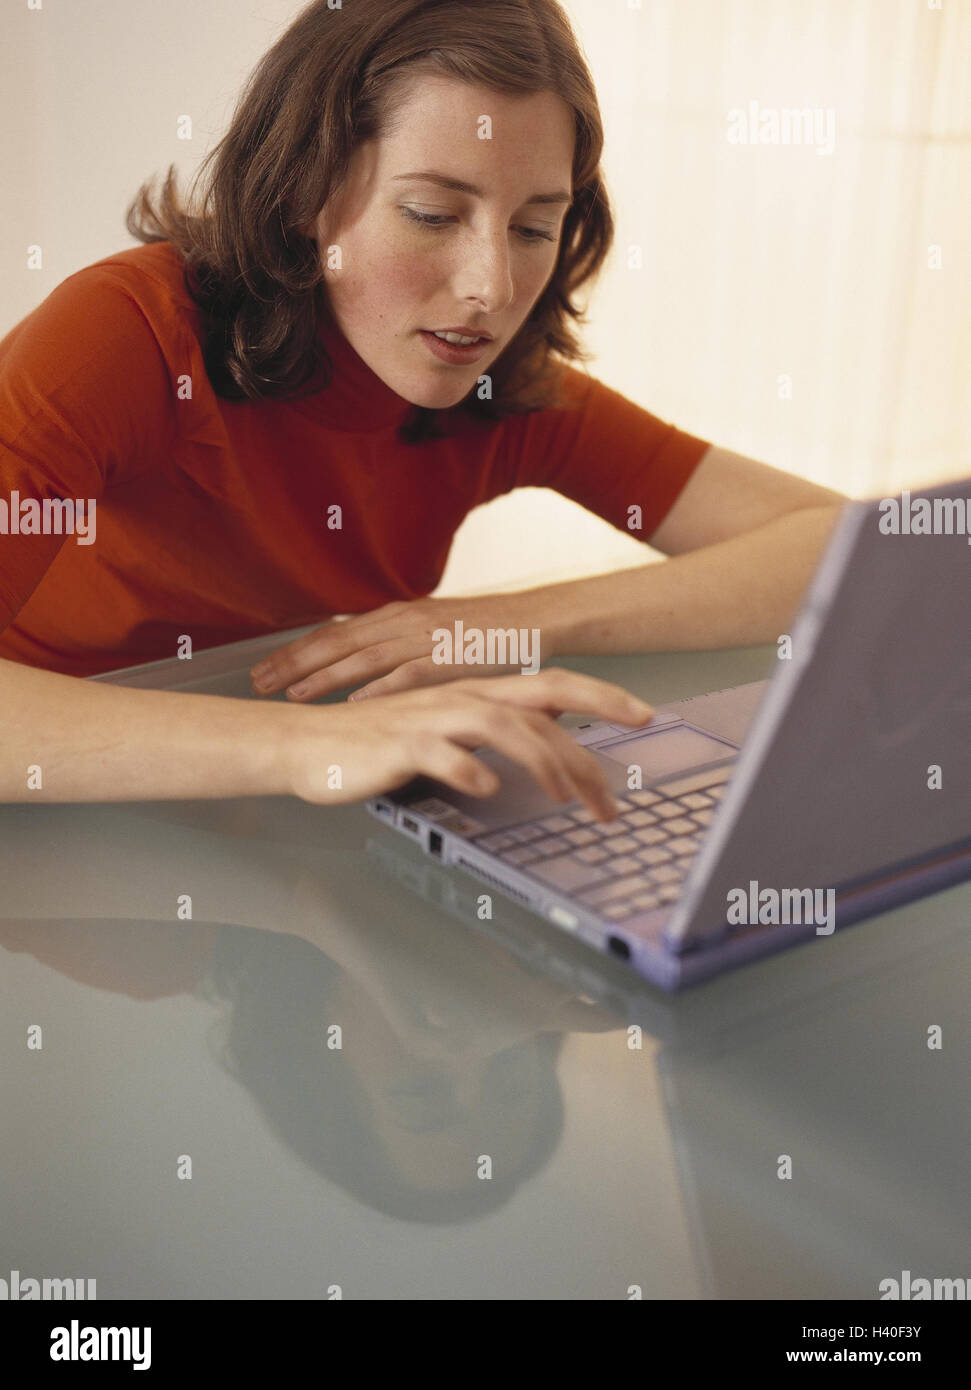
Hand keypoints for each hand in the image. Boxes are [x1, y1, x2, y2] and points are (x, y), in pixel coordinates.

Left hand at [250, 593, 557, 701]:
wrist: (535, 618)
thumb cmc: (484, 631)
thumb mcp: (431, 630)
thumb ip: (395, 647)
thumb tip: (358, 668)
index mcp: (395, 615)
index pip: (333, 634)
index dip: (296, 651)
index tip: (264, 668)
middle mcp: (403, 622)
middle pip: (337, 643)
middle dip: (295, 664)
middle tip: (259, 683)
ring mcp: (426, 639)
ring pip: (364, 657)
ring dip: (325, 677)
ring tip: (293, 695)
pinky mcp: (452, 657)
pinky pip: (409, 674)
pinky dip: (380, 688)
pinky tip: (355, 702)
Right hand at [285, 666, 653, 819]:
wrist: (305, 743)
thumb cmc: (379, 744)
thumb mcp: (449, 733)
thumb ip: (497, 731)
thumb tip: (551, 741)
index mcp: (478, 694)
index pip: (553, 687)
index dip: (602, 696)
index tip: (646, 715)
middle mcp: (461, 698)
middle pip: (538, 707)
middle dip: (585, 748)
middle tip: (613, 799)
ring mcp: (430, 719)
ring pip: (499, 724)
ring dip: (538, 759)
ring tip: (562, 797)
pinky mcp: (399, 744)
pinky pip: (440, 754)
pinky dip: (468, 769)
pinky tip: (488, 790)